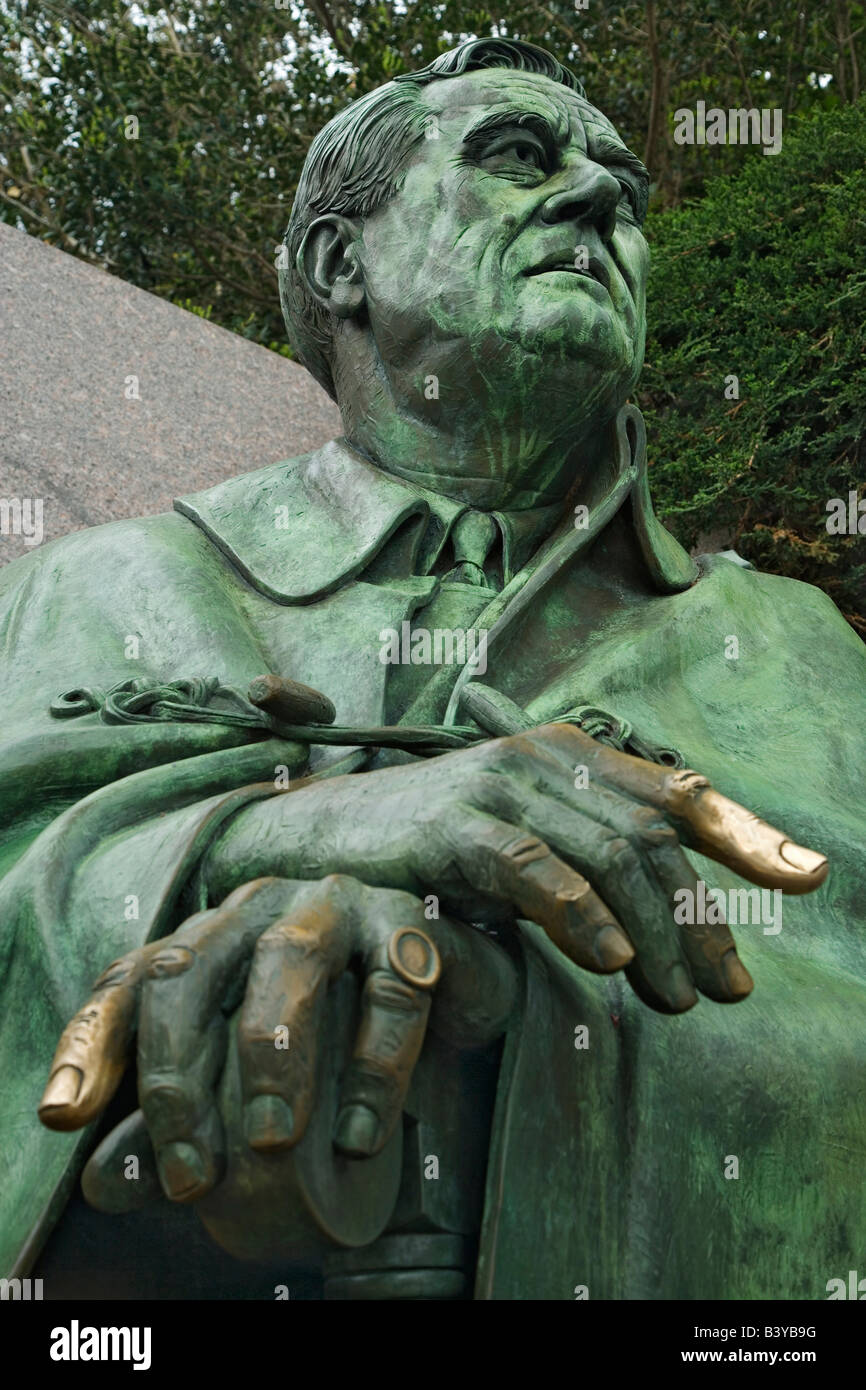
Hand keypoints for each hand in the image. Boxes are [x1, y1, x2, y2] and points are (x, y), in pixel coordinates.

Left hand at [38, 876, 516, 1221]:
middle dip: (179, 1071)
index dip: (91, 1044)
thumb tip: (105, 1182)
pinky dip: (376, 1066)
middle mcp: (257, 909)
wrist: (452, 998)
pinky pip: (392, 986)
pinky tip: (362, 1133)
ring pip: (289, 959)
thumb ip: (184, 1125)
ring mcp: (333, 906)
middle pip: (190, 965)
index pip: (132, 981)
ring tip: (273, 1142)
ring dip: (276, 1055)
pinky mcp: (408, 925)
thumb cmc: (334, 1040)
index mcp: (207, 939)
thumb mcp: (248, 1086)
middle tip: (193, 1172)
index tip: (65, 1116)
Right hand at [204, 723, 827, 1014]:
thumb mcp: (521, 843)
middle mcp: (542, 760)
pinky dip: (578, 913)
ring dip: (656, 932)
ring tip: (678, 1000)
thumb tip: (666, 920)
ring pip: (605, 854)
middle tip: (727, 990)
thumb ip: (588, 861)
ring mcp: (496, 787)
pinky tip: (609, 961)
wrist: (314, 837)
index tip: (807, 877)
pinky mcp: (450, 825)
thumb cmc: (427, 846)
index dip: (747, 833)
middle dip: (701, 918)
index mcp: (569, 757)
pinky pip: (531, 868)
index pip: (676, 793)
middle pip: (651, 838)